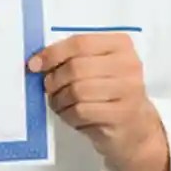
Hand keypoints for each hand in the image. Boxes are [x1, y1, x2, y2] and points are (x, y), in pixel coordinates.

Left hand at [28, 33, 165, 165]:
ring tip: (60, 103)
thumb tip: (37, 62)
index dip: (53, 54)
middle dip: (54, 80)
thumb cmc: (109, 92)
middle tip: (49, 88)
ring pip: (77, 91)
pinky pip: (81, 111)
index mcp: (121, 45)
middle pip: (76, 68)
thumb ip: (71, 58)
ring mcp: (129, 90)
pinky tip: (71, 115)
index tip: (35, 64)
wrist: (135, 127)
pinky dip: (68, 114)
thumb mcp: (96, 67)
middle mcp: (129, 64)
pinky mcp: (122, 114)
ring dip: (59, 99)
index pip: (80, 43)